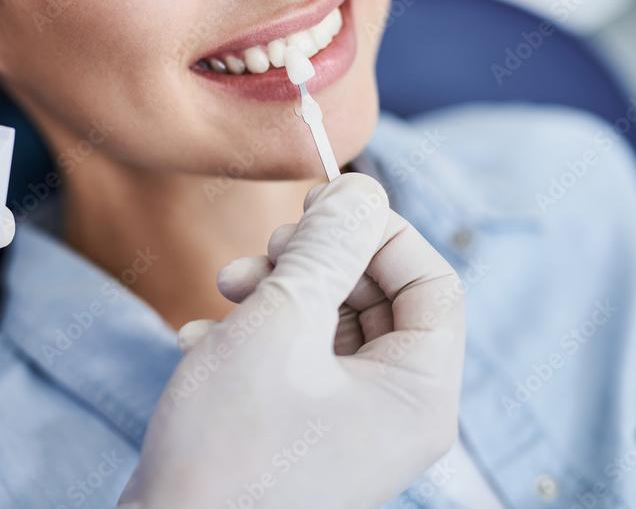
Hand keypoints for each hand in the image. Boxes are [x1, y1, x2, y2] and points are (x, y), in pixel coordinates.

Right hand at [118, 174, 465, 507]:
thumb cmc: (228, 446)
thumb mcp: (279, 325)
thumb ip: (326, 248)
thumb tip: (361, 190)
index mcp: (418, 394)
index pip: (432, 282)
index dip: (380, 231)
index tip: (320, 202)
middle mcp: (395, 411)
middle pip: (379, 297)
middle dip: (317, 259)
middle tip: (263, 249)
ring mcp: (348, 423)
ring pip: (331, 322)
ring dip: (279, 290)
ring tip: (224, 288)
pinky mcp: (304, 429)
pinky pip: (298, 358)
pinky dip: (256, 333)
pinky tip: (203, 336)